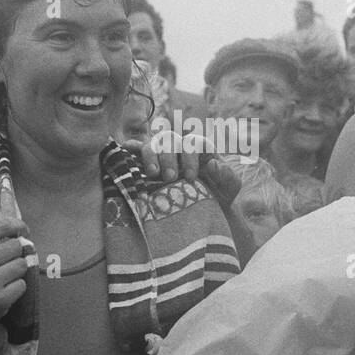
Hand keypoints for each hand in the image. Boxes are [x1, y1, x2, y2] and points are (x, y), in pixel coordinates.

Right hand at [0, 217, 29, 343]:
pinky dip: (15, 289)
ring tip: (1, 279)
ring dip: (15, 272)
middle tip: (5, 263)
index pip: (1, 225)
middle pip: (16, 246)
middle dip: (14, 254)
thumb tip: (13, 231)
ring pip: (21, 265)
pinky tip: (1, 292)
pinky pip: (21, 286)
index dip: (17, 225)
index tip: (23, 231)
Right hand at [123, 132, 244, 206]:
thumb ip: (228, 176)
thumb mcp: (230, 189)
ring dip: (151, 156)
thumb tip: (212, 164)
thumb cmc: (218, 198)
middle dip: (169, 157)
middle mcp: (179, 149)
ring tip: (153, 175)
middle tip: (170, 178)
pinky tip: (124, 152)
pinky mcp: (146, 164)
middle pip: (171, 140)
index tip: (191, 177)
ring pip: (153, 143)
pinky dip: (129, 149)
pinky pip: (135, 150)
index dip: (191, 156)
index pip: (193, 142)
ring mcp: (162, 156)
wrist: (205, 215)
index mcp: (200, 150)